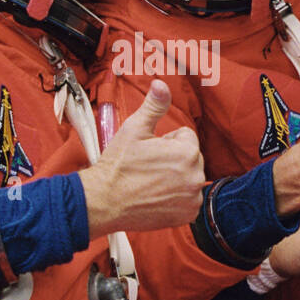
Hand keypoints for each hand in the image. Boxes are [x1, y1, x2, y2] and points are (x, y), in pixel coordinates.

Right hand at [80, 79, 205, 234]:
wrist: (104, 201)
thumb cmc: (118, 166)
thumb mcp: (134, 129)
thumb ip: (154, 105)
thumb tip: (161, 84)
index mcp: (187, 152)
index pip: (186, 137)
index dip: (166, 141)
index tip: (149, 151)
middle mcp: (195, 176)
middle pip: (189, 158)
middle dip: (173, 159)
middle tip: (148, 167)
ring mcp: (192, 198)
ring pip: (189, 178)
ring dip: (175, 179)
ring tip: (150, 182)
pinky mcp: (186, 215)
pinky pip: (188, 200)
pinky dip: (176, 199)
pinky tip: (156, 197)